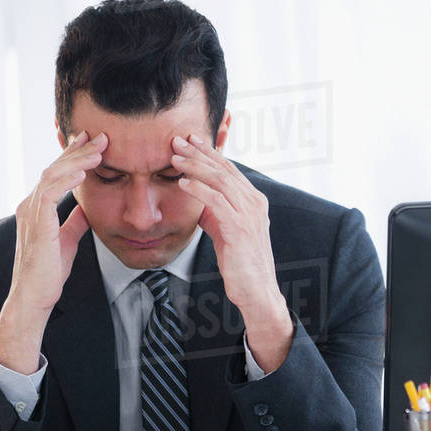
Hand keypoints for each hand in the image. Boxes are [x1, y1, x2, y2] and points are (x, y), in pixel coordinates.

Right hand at [0, 131, 106, 373]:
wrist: (35, 296)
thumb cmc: (49, 272)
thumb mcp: (68, 240)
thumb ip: (74, 221)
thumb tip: (86, 208)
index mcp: (37, 207)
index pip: (56, 174)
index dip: (74, 157)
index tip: (94, 143)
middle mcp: (30, 204)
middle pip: (54, 168)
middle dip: (78, 150)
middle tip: (100, 135)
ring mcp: (30, 212)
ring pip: (53, 175)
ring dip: (77, 160)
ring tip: (98, 149)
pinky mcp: (36, 223)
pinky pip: (50, 193)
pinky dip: (67, 180)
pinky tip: (84, 172)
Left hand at [171, 135, 293, 372]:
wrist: (256, 291)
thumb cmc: (240, 263)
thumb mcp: (225, 230)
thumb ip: (214, 211)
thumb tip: (195, 195)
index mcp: (254, 200)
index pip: (229, 169)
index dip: (209, 152)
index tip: (190, 140)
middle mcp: (255, 203)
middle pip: (224, 169)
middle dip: (199, 153)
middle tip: (177, 141)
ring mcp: (249, 215)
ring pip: (220, 181)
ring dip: (195, 167)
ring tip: (175, 158)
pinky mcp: (240, 229)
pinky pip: (217, 202)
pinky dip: (198, 190)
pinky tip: (182, 183)